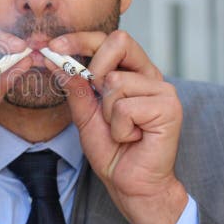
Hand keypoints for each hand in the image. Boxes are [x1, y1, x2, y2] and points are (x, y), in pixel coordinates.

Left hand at [46, 30, 186, 223]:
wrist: (131, 184)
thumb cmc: (113, 151)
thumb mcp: (85, 115)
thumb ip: (74, 87)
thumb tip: (54, 60)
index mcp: (132, 73)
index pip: (109, 39)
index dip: (80, 39)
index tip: (54, 45)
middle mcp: (150, 76)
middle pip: (120, 41)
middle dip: (96, 67)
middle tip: (97, 94)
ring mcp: (163, 90)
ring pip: (116, 82)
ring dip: (107, 112)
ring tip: (122, 130)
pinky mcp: (169, 108)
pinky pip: (126, 107)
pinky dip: (120, 128)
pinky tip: (133, 138)